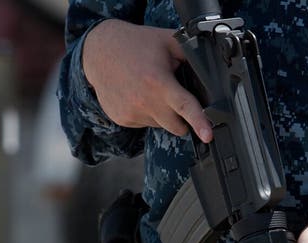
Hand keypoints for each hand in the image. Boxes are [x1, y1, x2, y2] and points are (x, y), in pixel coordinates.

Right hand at [82, 19, 212, 141]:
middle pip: (177, 127)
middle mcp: (145, 102)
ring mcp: (132, 114)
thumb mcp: (166, 41)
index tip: (207, 136)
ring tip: (148, 89)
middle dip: (182, 119)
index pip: (185, 107)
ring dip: (161, 113)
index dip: (199, 122)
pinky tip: (136, 94)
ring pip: (161, 126)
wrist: (97, 51)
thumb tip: (210, 72)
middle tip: (173, 97)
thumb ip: (190, 56)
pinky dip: (145, 113)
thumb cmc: (134, 44)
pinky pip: (144, 124)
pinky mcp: (122, 119)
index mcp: (158, 82)